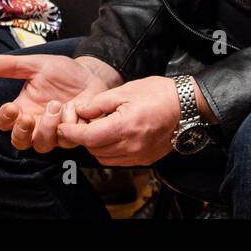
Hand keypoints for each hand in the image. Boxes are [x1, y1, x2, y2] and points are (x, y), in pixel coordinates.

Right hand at [0, 53, 114, 152]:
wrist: (91, 74)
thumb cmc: (63, 72)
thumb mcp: (38, 65)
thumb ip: (13, 66)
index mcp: (23, 109)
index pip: (5, 123)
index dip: (5, 119)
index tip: (10, 107)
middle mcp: (36, 125)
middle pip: (20, 142)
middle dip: (21, 132)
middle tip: (27, 118)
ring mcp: (55, 132)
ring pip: (43, 144)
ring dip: (47, 128)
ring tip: (55, 105)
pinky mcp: (74, 134)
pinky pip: (68, 139)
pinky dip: (70, 125)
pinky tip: (75, 108)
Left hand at [57, 75, 180, 166]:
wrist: (187, 106)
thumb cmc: (159, 93)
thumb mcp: (126, 90)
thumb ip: (99, 103)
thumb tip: (79, 111)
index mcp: (125, 126)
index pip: (89, 137)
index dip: (72, 132)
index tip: (63, 126)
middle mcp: (132, 146)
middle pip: (94, 149)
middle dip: (83, 137)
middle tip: (82, 122)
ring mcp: (139, 155)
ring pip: (104, 158)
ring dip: (96, 146)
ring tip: (99, 128)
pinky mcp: (145, 160)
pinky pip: (118, 160)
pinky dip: (110, 151)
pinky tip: (112, 135)